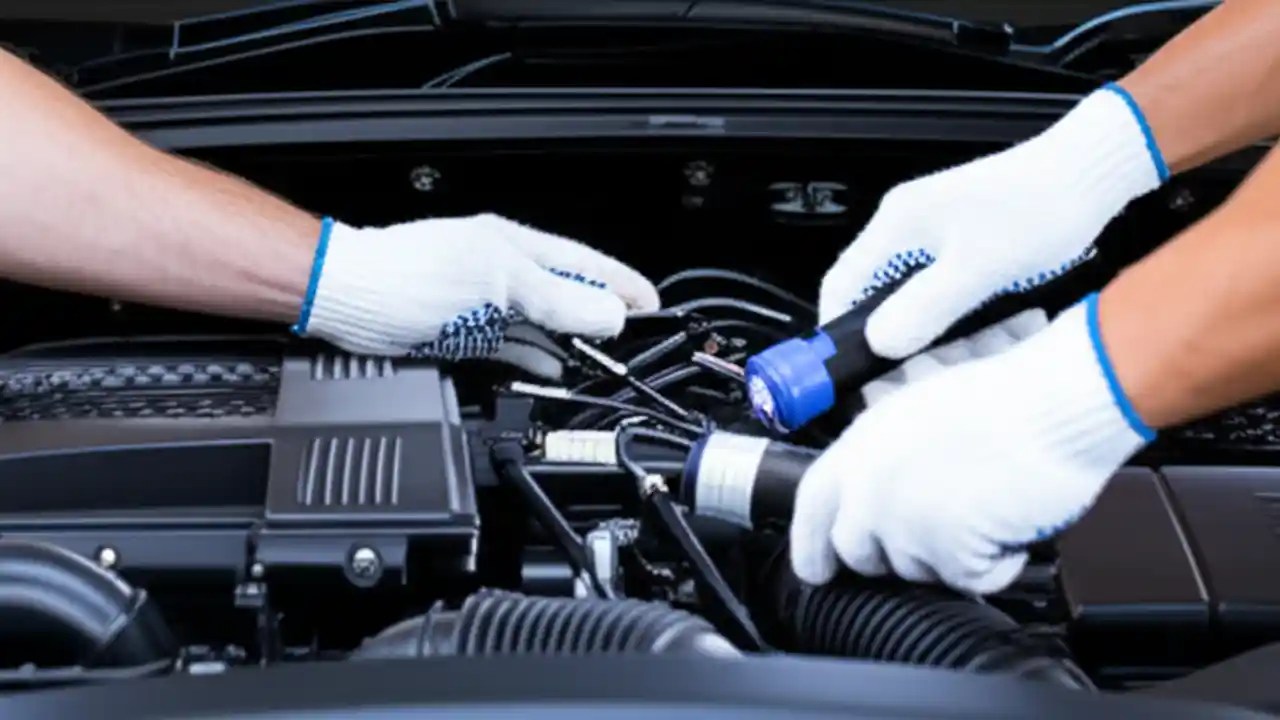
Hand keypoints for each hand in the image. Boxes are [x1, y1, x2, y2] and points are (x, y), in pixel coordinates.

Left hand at [294, 214, 659, 359]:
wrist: (352, 299)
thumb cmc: (412, 276)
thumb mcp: (501, 286)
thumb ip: (559, 301)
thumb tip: (608, 313)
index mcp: (519, 247)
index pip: (589, 264)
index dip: (623, 285)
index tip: (652, 305)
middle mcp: (506, 271)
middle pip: (570, 295)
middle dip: (602, 317)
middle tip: (632, 341)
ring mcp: (485, 301)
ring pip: (544, 323)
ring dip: (571, 343)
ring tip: (600, 362)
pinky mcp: (464, 330)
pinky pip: (515, 345)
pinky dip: (537, 357)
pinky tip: (552, 368)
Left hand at [790, 295, 1155, 594]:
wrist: (1052, 403)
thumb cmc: (1001, 398)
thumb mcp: (915, 413)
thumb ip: (882, 461)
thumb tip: (875, 498)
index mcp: (858, 446)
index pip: (810, 510)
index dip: (811, 547)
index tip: (818, 568)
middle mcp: (871, 488)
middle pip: (860, 555)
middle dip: (895, 556)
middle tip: (941, 528)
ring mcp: (905, 524)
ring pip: (917, 572)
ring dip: (950, 556)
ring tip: (985, 505)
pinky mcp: (949, 552)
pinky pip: (971, 581)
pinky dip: (997, 564)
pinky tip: (1009, 520)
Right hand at [819, 85, 1166, 359]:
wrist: (1091, 172)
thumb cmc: (1041, 205)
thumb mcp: (980, 266)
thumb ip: (925, 307)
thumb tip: (879, 342)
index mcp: (898, 224)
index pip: (841, 285)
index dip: (838, 332)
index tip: (853, 371)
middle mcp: (907, 227)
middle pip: (876, 297)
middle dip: (894, 340)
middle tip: (917, 372)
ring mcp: (935, 234)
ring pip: (914, 299)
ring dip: (935, 332)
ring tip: (969, 353)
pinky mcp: (963, 244)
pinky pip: (943, 293)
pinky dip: (959, 318)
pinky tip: (991, 331)